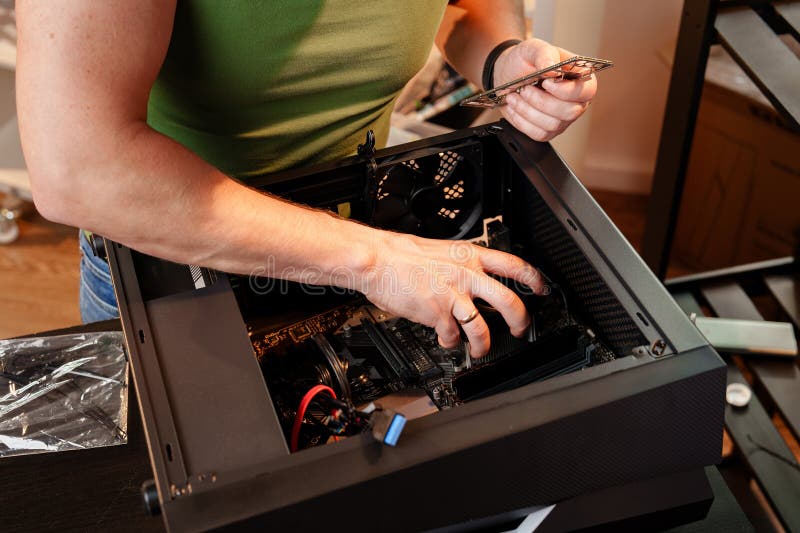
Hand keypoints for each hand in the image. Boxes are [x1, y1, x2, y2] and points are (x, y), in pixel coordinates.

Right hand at [359, 232, 546, 357]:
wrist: (377, 261)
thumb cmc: (402, 255)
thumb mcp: (441, 251)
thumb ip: (460, 265)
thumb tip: (473, 280)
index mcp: (470, 255)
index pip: (514, 265)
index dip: (534, 279)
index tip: (541, 288)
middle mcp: (466, 275)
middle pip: (509, 301)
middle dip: (520, 321)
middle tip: (519, 329)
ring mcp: (453, 296)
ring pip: (482, 328)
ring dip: (484, 344)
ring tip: (480, 348)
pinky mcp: (437, 314)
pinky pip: (452, 336)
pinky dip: (449, 341)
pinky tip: (444, 336)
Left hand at [492, 38, 596, 141]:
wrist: (507, 74)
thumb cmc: (525, 61)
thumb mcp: (533, 48)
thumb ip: (544, 54)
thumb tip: (552, 69)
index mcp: (580, 79)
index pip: (587, 91)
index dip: (567, 90)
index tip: (546, 82)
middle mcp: (575, 102)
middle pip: (570, 112)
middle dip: (542, 101)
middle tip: (525, 88)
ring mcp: (562, 119)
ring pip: (552, 124)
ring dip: (528, 110)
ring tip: (515, 95)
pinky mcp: (546, 131)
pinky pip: (538, 133)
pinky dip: (521, 120)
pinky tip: (514, 106)